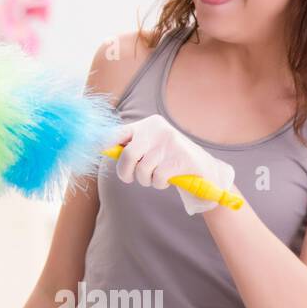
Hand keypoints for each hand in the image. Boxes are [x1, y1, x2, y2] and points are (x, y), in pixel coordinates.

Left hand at [110, 113, 234, 215]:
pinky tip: (168, 179)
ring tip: (156, 176)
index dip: (106, 145)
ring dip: (146, 180)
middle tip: (130, 178)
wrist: (204, 170)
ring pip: (142, 170)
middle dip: (125, 172)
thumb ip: (131, 145)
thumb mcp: (151, 146)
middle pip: (128, 155)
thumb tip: (103, 148)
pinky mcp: (180, 159)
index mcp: (149, 123)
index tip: (102, 153)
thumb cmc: (169, 159)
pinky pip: (157, 178)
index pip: (118, 133)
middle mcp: (159, 129)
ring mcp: (170, 143)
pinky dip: (159, 184)